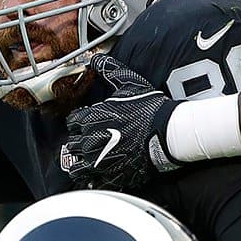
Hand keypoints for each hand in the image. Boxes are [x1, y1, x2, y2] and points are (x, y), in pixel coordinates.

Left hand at [61, 53, 181, 188]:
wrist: (168, 132)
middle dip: (81, 143)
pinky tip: (101, 176)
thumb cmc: (149, 108)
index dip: (80, 123)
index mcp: (90, 119)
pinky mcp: (112, 176)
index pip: (72, 123)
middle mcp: (89, 141)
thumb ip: (109, 70)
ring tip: (91, 162)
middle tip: (92, 142)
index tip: (88, 124)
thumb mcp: (129, 83)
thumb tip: (94, 58)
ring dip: (82, 164)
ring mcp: (99, 161)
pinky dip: (95, 180)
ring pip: (77, 167)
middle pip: (73, 145)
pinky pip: (94, 182)